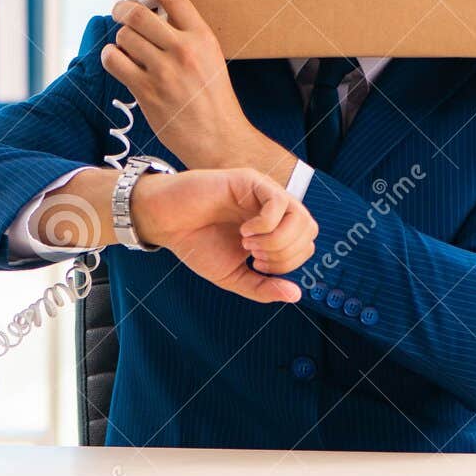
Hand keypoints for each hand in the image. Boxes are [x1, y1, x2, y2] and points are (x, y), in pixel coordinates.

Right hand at [30, 167, 315, 303]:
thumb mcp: (233, 276)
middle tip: (254, 256)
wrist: (165, 222)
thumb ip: (263, 287)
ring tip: (249, 244)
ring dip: (277, 240)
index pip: (306, 245)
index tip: (257, 265)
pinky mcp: (249, 180)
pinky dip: (267, 224)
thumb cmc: (197, 245)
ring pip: (300, 216)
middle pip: (309, 231)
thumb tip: (296, 295)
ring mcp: (263, 192)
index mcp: (274, 228)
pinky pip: (278, 202)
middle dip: (284, 254)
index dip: (288, 263)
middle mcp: (273, 209)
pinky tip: (245, 231)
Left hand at [102, 0, 297, 182]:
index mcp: (202, 37)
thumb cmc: (213, 99)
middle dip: (122, 10)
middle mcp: (183, 49)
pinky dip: (112, 58)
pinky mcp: (146, 91)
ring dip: (119, 39)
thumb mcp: (210, 58)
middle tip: (121, 13)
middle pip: (137, 13)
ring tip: (128, 49)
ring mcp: (163, 71)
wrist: (219, 138)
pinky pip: (115, 61)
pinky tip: (119, 63)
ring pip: (123, 37)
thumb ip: (184, 36)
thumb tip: (150, 14)